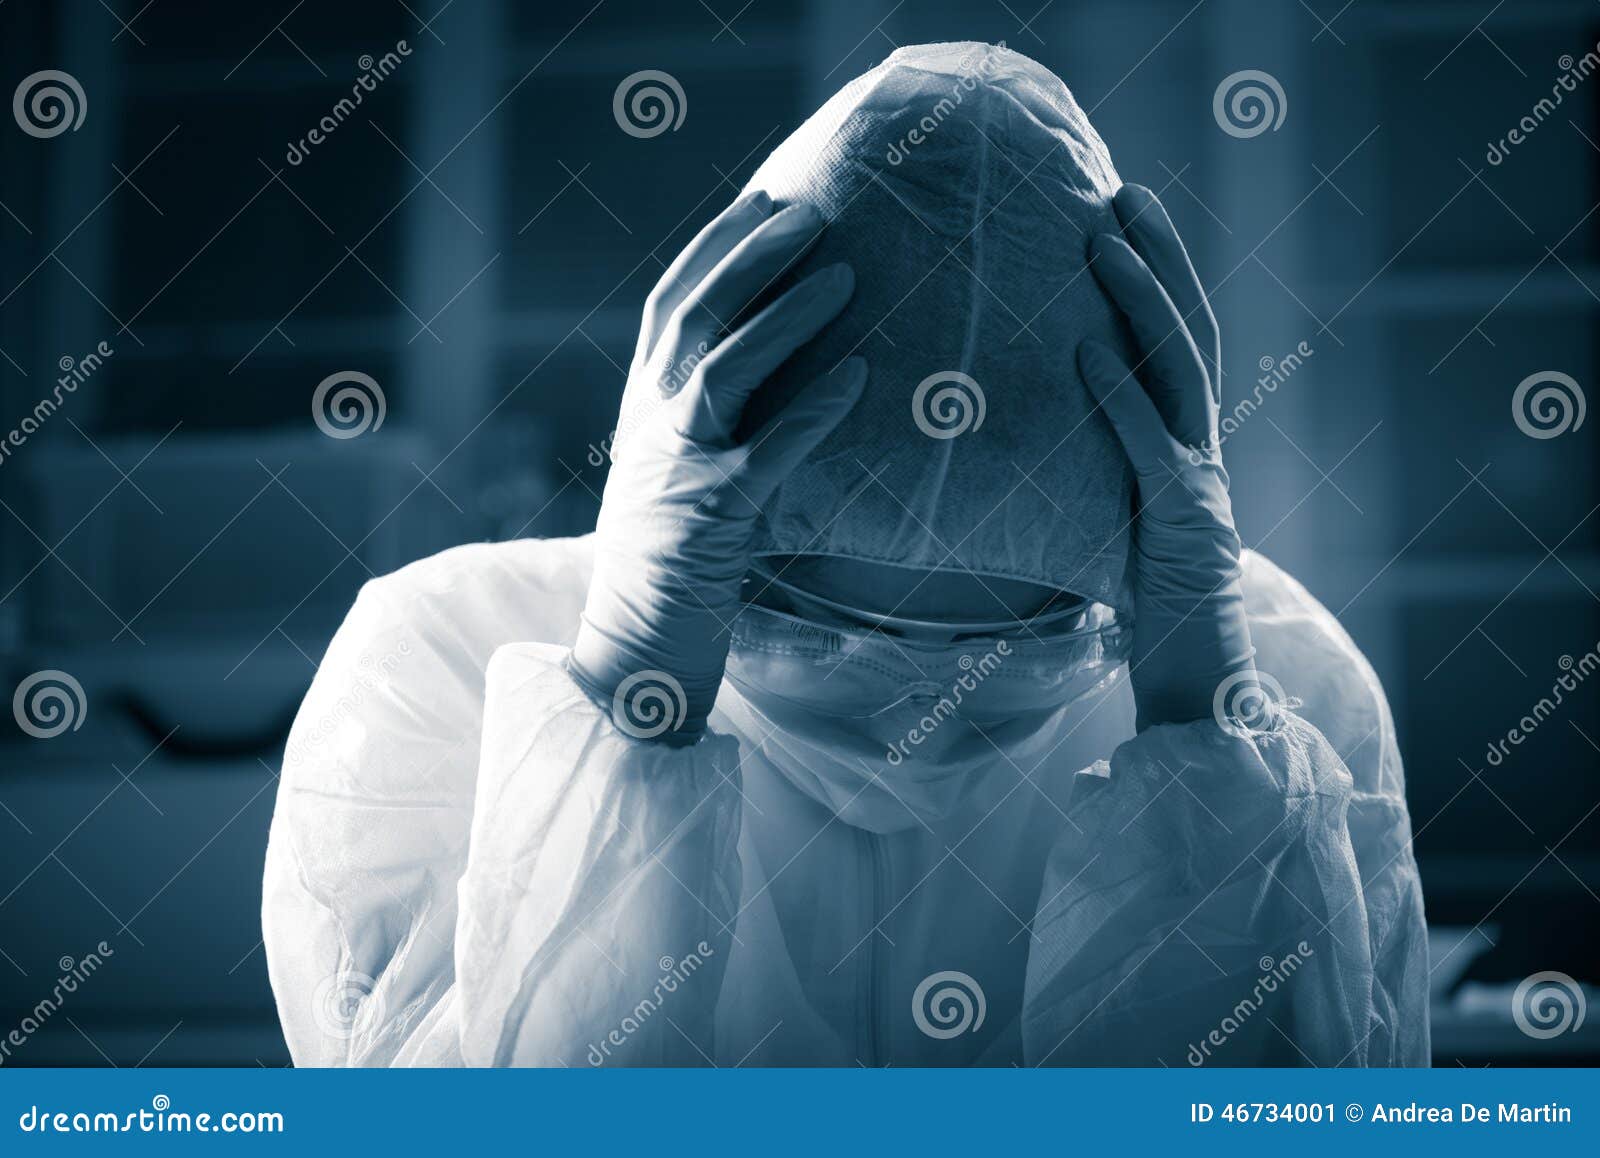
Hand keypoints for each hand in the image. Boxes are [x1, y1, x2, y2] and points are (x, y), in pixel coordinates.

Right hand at [570, 191, 867, 742]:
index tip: (765, 199)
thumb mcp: (673, 474)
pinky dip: (812, 413)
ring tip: (844, 277)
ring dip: (784, 319)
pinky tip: (856, 379)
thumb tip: (764, 367)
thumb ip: (704, 420)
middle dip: (749, 258)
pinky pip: (767, 454)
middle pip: (692, 317)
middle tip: (810, 214)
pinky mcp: (710, 519)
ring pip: (722, 372)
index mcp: (641, 408)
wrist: (632, 649)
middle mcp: (649, 426)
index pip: (668, 305)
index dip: (715, 247)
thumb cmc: (669, 563)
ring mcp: (676, 470)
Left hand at [1077, 184, 1259, 731]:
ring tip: (1107, 245)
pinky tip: (1088, 353)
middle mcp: (1203, 453)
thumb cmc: (1148, 615)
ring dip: (1144, 304)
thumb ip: (1093, 474)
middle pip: (1187, 335)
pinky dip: (1121, 400)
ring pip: (1180, 372)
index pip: (1175, 344)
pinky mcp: (1187, 525)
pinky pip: (1152, 450)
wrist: (1196, 690)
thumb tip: (1031, 431)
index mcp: (1185, 449)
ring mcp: (1202, 484)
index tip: (1120, 217)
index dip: (1157, 277)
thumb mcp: (1113, 526)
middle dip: (1160, 259)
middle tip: (1124, 190)